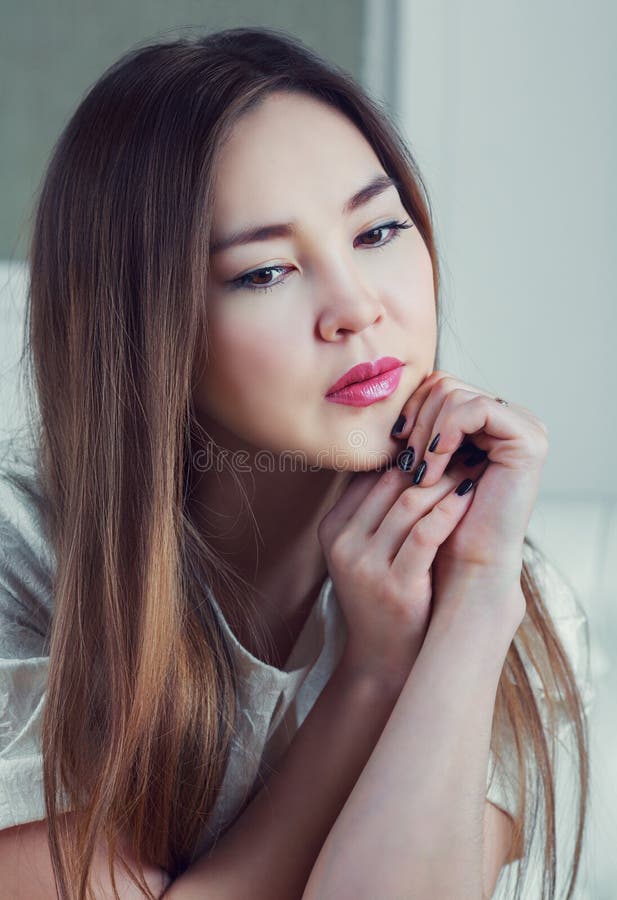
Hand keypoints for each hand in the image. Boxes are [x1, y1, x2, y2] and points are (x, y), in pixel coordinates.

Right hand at [317, 453, 481, 686]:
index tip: (442, 442)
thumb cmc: (385, 595)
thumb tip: (413, 455)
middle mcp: (342, 543)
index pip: (373, 473)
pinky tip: (471, 497)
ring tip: (474, 468)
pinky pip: (425, 533)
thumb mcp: (368, 549)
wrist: (384, 659)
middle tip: (466, 445)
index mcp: (332, 528)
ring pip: (411, 501)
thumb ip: (380, 509)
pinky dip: (450, 510)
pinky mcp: (394, 586)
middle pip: (393, 482)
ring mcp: (365, 565)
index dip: (411, 454)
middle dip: (433, 461)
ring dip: (448, 481)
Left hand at [391, 370, 548, 632]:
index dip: (409, 408)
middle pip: (443, 384)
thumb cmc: (437, 524)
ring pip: (454, 393)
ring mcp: (522, 426)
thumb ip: (412, 431)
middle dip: (415, 419)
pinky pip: (475, 409)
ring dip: (426, 431)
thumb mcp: (416, 468)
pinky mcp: (528, 439)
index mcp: (483, 421)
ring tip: (416, 469)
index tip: (391, 441)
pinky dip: (446, 432)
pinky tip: (432, 465)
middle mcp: (506, 419)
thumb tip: (378, 394)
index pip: (436, 386)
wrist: (464, 567)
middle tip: (403, 458)